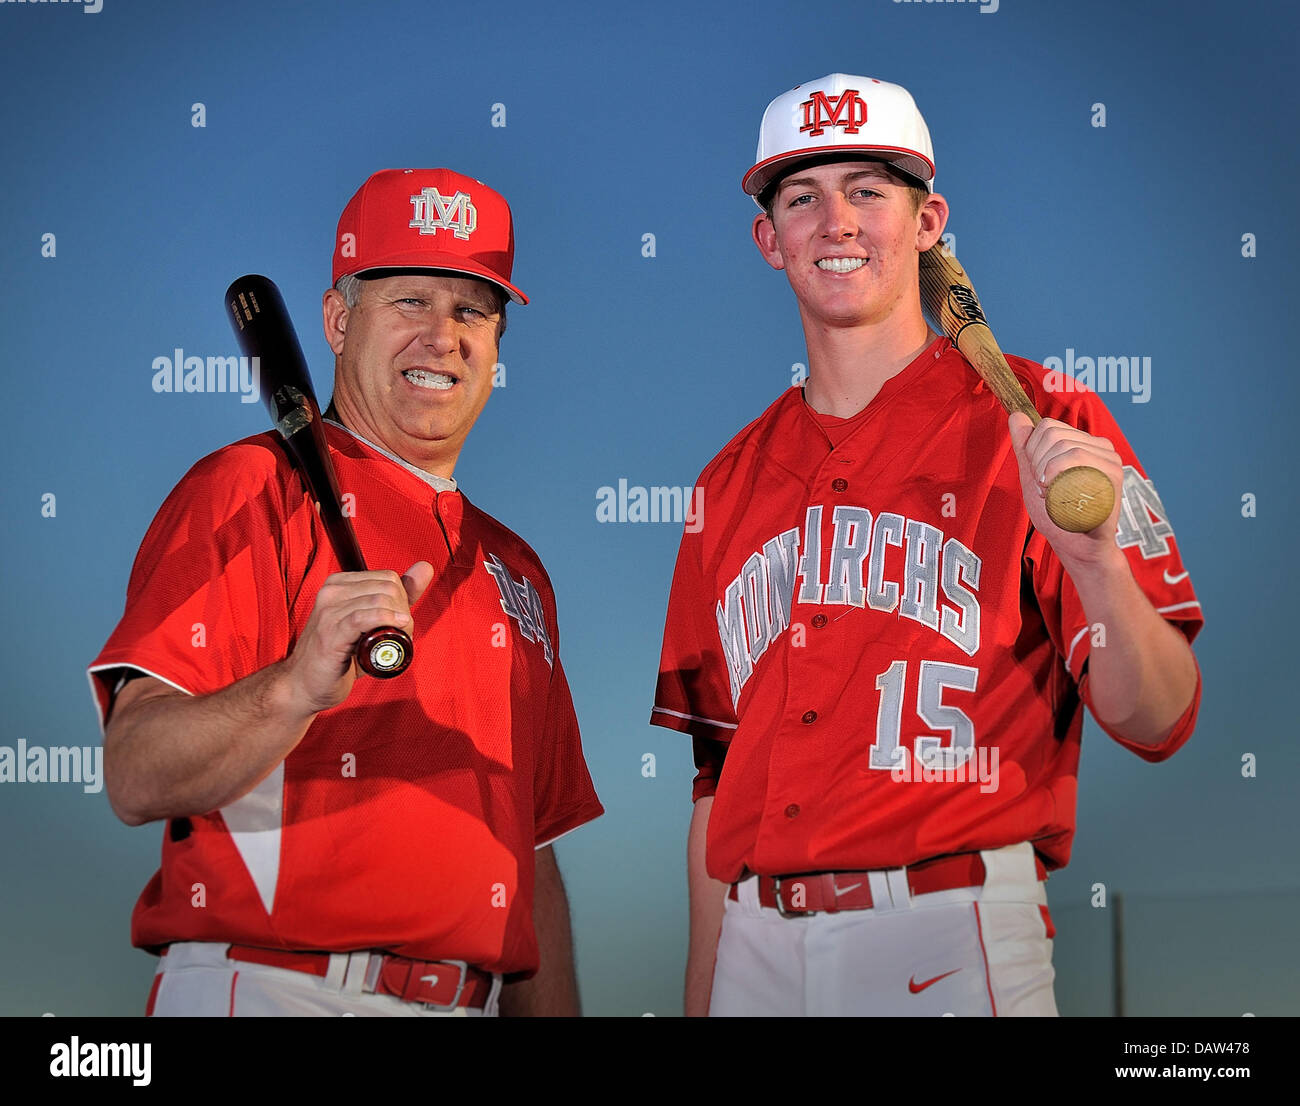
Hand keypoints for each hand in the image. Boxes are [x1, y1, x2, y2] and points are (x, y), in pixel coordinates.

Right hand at [281, 561, 434, 715]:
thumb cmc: (340, 655)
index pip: (388, 578)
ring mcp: (328, 611)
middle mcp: (331, 591)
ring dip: (399, 623)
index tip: (401, 623)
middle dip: (403, 612)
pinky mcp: (330, 633)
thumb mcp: (371, 621)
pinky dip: (385, 621)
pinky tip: (397, 630)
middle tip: (401, 636)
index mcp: (339, 584)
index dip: (403, 601)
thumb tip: (425, 566)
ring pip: (379, 601)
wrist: (304, 685)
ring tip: (396, 641)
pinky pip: (363, 618)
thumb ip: (399, 595)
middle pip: (387, 589)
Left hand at [1008, 413, 1123, 569]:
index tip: (1037, 476)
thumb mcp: (1033, 475)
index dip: (1032, 451)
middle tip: (1044, 488)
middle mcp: (1100, 447)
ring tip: (1052, 494)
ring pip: (1062, 445)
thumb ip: (1025, 446)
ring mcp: (1109, 459)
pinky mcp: (1112, 473)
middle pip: (1052, 433)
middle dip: (1036, 463)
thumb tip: (1016, 415)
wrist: (1078, 545)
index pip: (1047, 426)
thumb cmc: (1058, 513)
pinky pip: (1075, 457)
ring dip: (1044, 474)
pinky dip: (1056, 476)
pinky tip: (1058, 496)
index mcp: (1084, 443)